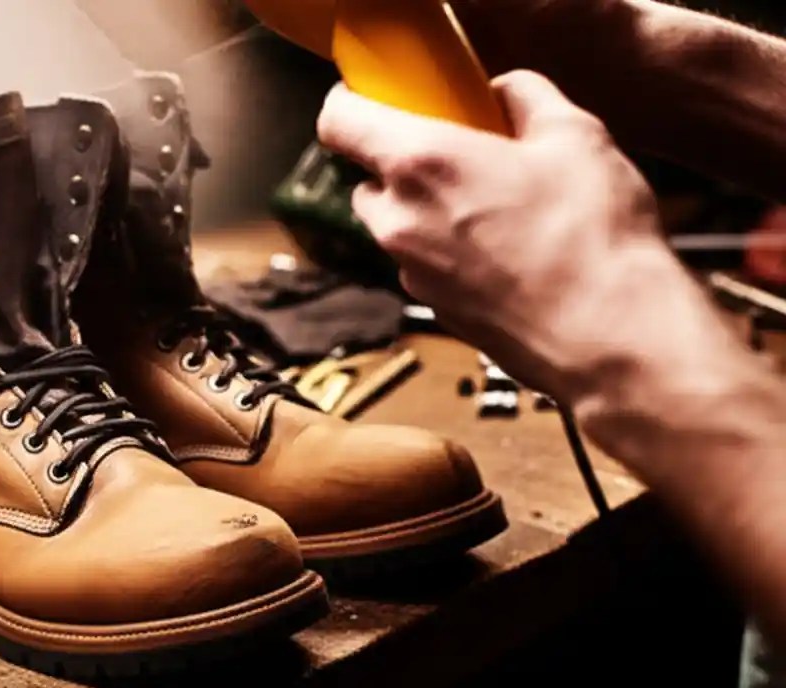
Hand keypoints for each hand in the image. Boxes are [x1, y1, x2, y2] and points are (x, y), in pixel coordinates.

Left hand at [316, 70, 719, 403]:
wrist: (608, 336)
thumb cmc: (592, 236)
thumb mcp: (575, 135)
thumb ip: (526, 97)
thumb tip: (503, 91)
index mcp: (419, 163)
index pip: (339, 120)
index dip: (352, 102)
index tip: (379, 98)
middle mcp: (399, 220)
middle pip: (368, 178)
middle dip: (403, 162)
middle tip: (460, 153)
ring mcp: (411, 271)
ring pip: (396, 224)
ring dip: (427, 209)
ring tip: (494, 204)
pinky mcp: (433, 308)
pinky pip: (424, 264)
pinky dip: (448, 251)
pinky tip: (506, 249)